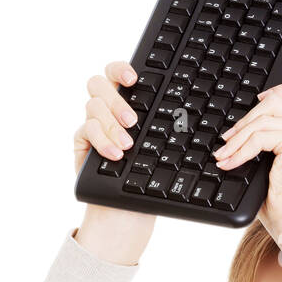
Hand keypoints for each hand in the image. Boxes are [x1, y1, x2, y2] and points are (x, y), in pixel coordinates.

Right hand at [73, 61, 156, 264]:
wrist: (129, 212)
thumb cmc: (151, 178)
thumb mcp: (166, 148)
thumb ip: (170, 124)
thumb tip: (199, 109)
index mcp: (129, 102)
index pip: (116, 74)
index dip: (120, 69)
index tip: (134, 78)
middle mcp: (107, 110)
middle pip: (98, 83)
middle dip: (117, 100)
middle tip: (134, 121)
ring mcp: (93, 125)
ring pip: (92, 106)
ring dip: (111, 124)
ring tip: (128, 145)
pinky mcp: (83, 143)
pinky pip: (84, 130)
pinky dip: (102, 141)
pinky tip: (116, 154)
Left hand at [212, 76, 281, 267]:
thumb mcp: (276, 161)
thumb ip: (269, 137)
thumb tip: (238, 126)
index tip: (259, 101)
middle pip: (276, 99)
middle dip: (246, 118)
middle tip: (228, 139)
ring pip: (264, 116)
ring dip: (238, 136)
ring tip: (224, 154)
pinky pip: (260, 136)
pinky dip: (240, 150)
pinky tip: (230, 162)